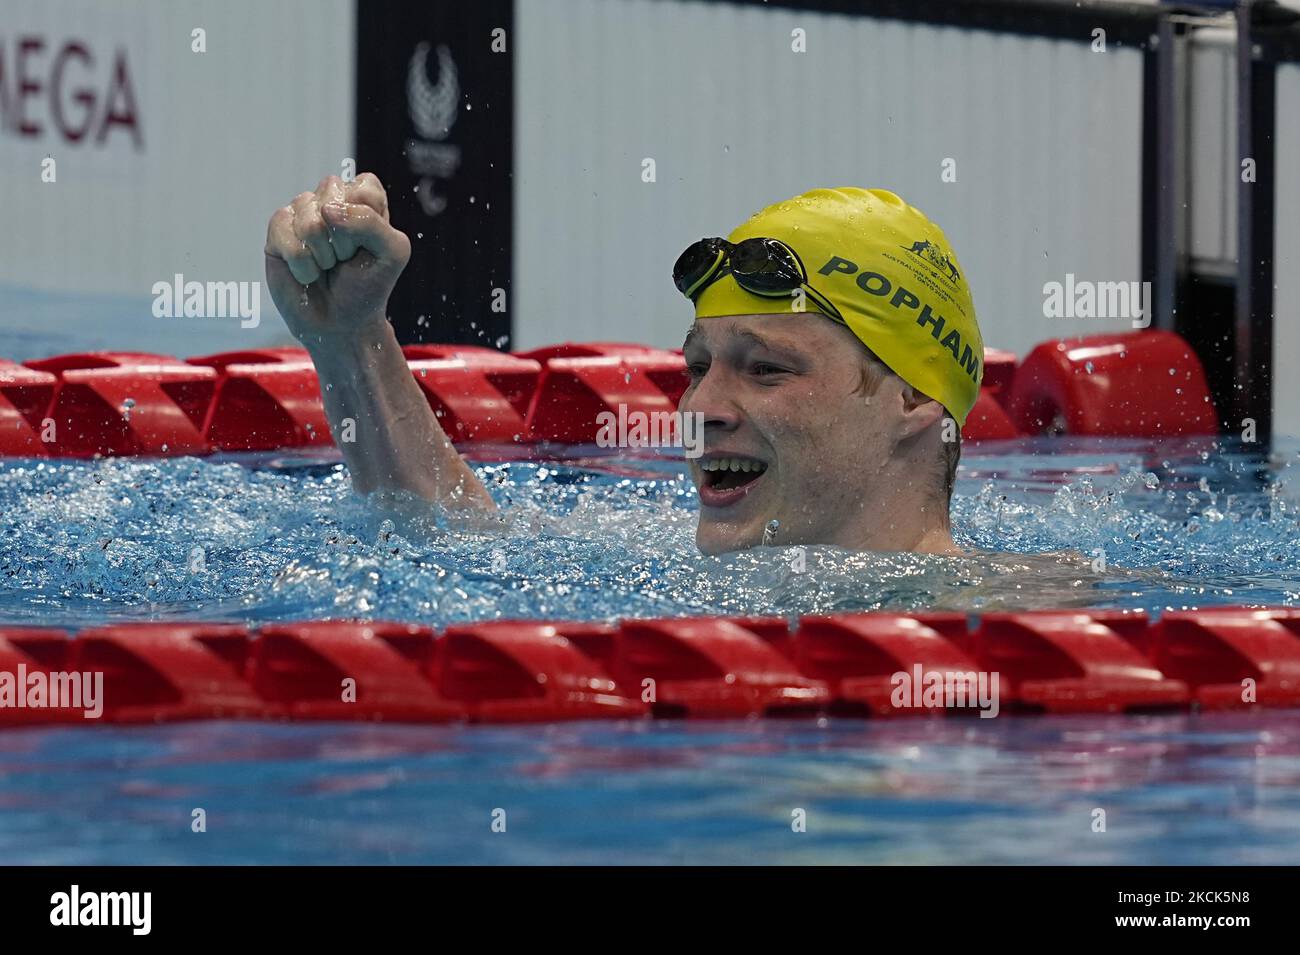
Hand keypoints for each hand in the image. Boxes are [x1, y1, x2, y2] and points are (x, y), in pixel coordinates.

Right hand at [263, 173, 411, 349]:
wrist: (340, 323)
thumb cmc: (368, 286)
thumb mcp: (392, 253)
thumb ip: (371, 223)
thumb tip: (326, 210)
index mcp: (364, 198)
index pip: (365, 188)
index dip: (368, 224)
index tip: (368, 246)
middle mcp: (331, 198)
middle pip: (332, 199)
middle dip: (344, 241)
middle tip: (345, 259)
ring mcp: (303, 211)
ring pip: (310, 221)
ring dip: (323, 256)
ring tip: (327, 266)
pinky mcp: (279, 228)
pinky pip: (285, 234)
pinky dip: (301, 264)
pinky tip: (307, 272)